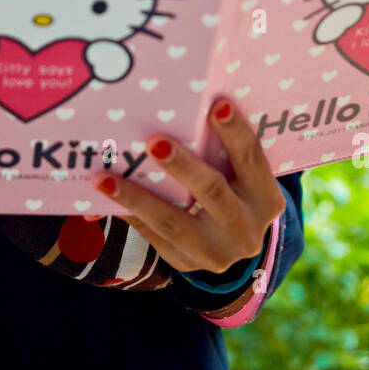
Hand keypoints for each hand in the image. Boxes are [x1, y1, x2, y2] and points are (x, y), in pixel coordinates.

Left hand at [84, 96, 286, 273]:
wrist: (230, 246)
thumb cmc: (232, 191)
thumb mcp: (241, 178)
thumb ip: (223, 150)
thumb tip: (186, 106)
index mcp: (266, 199)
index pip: (252, 159)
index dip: (235, 133)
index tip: (217, 106)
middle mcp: (246, 230)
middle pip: (212, 192)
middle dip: (182, 166)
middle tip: (153, 141)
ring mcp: (215, 253)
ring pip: (172, 222)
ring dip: (136, 197)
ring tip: (104, 177)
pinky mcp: (184, 263)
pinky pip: (151, 236)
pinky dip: (128, 213)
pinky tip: (102, 197)